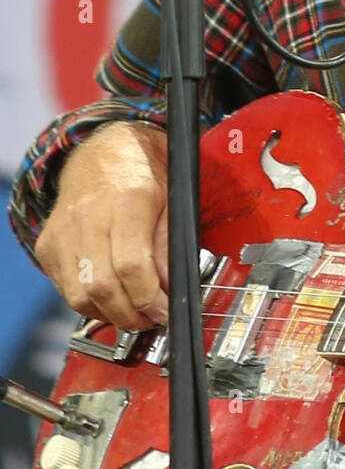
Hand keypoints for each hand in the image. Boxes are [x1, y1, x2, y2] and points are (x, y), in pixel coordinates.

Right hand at [36, 122, 169, 330]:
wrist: (105, 150)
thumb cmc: (143, 170)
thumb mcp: (172, 199)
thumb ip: (169, 245)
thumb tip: (171, 288)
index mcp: (126, 202)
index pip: (131, 267)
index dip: (149, 298)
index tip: (165, 311)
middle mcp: (88, 217)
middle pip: (102, 287)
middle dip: (130, 314)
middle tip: (151, 318)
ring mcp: (62, 232)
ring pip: (79, 295)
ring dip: (108, 314)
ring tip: (133, 313)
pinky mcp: (48, 244)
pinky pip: (65, 287)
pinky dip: (88, 302)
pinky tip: (109, 298)